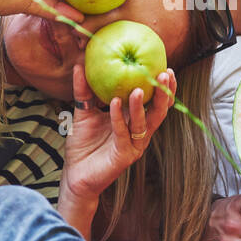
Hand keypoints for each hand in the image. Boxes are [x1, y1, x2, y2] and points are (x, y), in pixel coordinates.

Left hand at [59, 63, 176, 204]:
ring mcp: (133, 145)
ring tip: (139, 90)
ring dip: (142, 106)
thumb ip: (84, 90)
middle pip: (159, 112)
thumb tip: (79, 64)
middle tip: (164, 74)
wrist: (74, 175)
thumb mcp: (83, 112)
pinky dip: (119, 118)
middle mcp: (138, 133)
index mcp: (134, 121)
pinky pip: (123, 133)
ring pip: (144, 123)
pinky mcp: (123, 156)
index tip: (166, 67)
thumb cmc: (83, 145)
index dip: (163, 87)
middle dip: (164, 94)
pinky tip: (116, 103)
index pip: (155, 102)